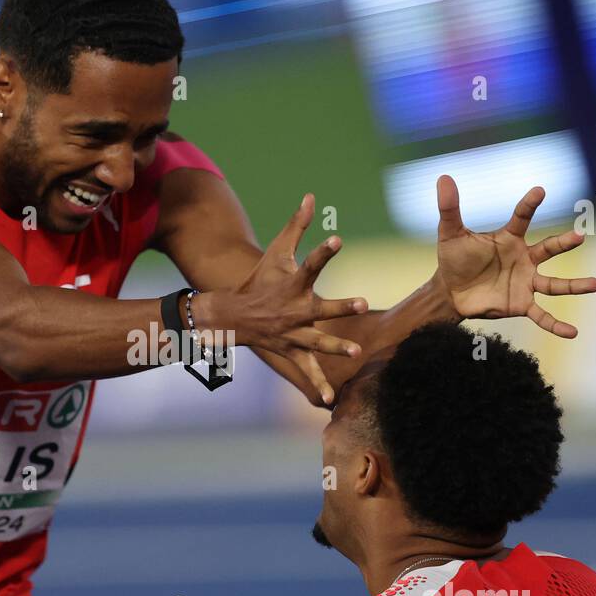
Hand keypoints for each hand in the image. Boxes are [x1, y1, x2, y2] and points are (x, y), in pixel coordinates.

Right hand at [199, 194, 367, 401]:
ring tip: (355, 352)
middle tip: (363, 302)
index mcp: (293, 285)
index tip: (337, 239)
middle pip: (321, 308)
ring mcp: (292, 333)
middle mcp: (294, 310)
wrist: (232, 315)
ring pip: (317, 342)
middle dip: (341, 306)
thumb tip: (310, 195)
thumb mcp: (277, 251)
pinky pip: (306, 370)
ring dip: (335, 348)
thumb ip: (296, 225)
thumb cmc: (259, 280)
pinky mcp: (291, 350)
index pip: (310, 263)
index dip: (323, 251)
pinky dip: (316, 385)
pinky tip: (329, 400)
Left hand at [433, 175, 595, 337]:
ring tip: (595, 284)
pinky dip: (556, 325)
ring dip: (574, 286)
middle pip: (548, 249)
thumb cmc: (453, 259)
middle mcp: (524, 259)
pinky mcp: (521, 304)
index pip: (522, 218)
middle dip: (564, 244)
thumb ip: (449, 207)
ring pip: (554, 283)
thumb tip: (443, 177)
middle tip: (580, 236)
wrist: (449, 292)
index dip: (529, 204)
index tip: (539, 191)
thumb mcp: (449, 233)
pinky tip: (572, 333)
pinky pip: (542, 315)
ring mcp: (525, 282)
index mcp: (509, 238)